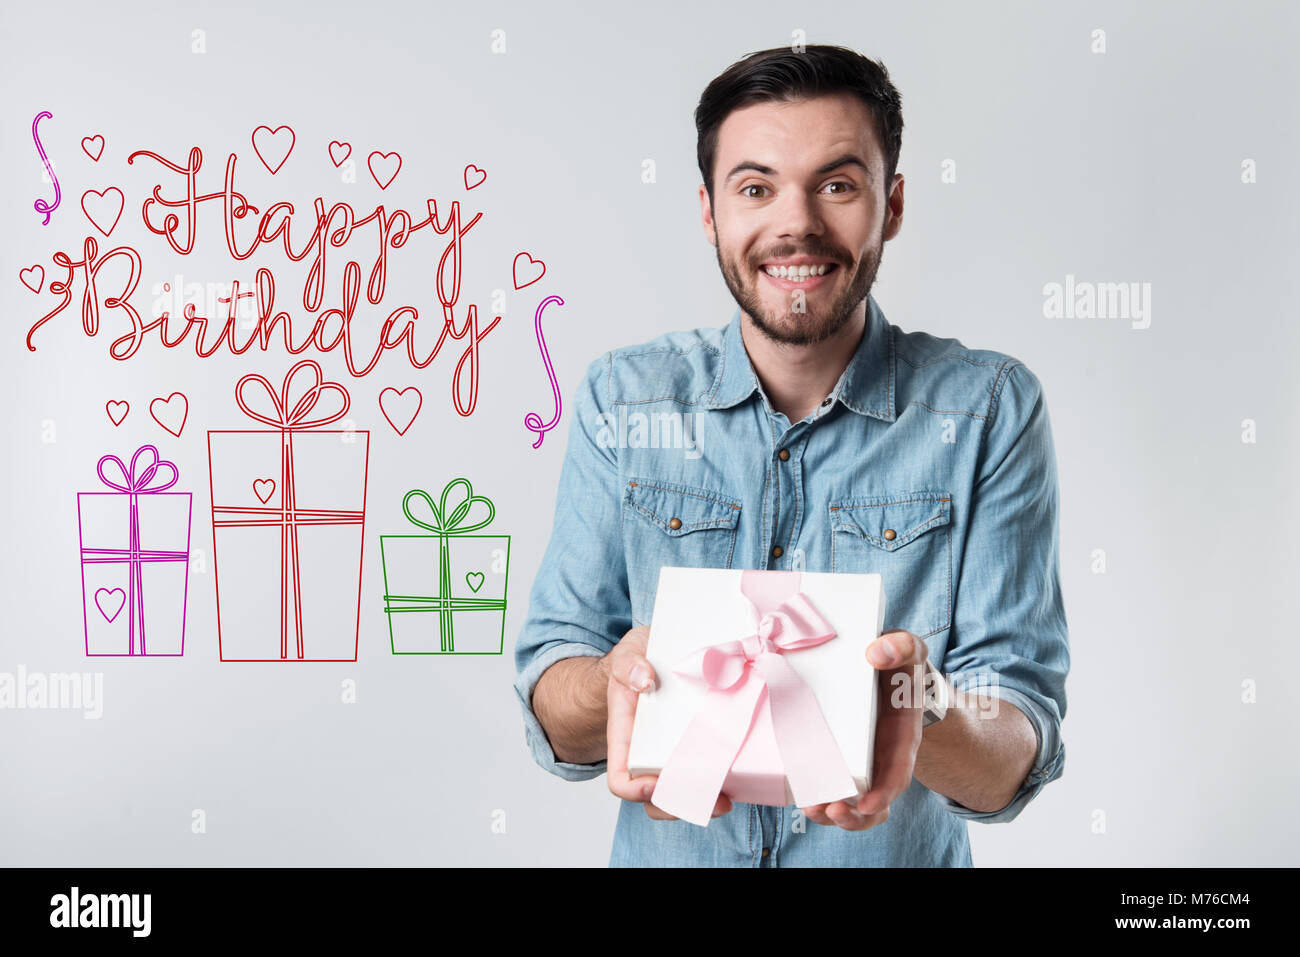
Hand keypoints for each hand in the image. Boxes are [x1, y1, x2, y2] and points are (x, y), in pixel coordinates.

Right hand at [603, 624, 732, 821]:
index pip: (621, 778)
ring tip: (734, 792)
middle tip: (717, 800)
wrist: (654, 651)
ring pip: (688, 788)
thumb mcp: (627, 655)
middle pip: (659, 796)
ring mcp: (676, 750)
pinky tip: (746, 764)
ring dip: (710, 797)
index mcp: (627, 737)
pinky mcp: (701, 739)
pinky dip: (726, 772)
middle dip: (684, 804)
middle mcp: (651, 751)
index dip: (636, 790)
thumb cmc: (636, 660)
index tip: (655, 784)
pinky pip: (710, 765)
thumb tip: (644, 678)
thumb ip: (628, 665)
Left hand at [800, 629, 925, 829]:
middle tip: (829, 812)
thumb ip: (902, 646)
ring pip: (852, 803)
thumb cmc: (899, 666)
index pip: (898, 772)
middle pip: (875, 801)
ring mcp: (859, 762)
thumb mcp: (908, 651)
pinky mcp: (836, 758)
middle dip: (854, 816)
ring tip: (811, 810)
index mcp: (902, 737)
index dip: (885, 791)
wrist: (887, 671)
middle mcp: (882, 757)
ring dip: (832, 814)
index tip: (868, 805)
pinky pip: (830, 786)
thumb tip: (877, 652)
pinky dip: (818, 796)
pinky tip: (800, 796)